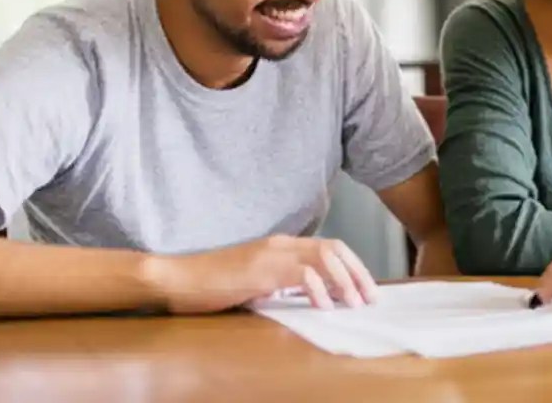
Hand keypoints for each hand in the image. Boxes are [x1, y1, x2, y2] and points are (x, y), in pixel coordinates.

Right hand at [160, 235, 377, 313]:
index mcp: (281, 245)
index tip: (365, 288)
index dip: (353, 266)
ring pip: (323, 257)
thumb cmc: (215, 284)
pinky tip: (325, 307)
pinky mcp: (261, 270)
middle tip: (370, 298)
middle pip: (334, 248)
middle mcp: (281, 244)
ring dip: (345, 281)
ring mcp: (271, 254)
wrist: (181, 278)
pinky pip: (300, 274)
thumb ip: (282, 283)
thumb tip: (311, 296)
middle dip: (358, 272)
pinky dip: (318, 289)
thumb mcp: (257, 281)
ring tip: (355, 304)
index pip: (329, 246)